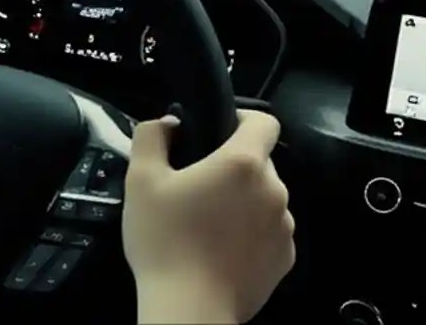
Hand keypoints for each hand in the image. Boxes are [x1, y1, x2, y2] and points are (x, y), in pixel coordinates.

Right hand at [122, 110, 294, 323]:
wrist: (189, 309)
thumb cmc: (164, 242)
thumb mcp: (140, 180)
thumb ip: (151, 137)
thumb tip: (168, 124)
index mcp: (243, 163)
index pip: (264, 121)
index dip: (242, 118)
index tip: (218, 130)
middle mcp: (274, 190)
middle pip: (260, 162)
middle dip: (233, 167)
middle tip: (196, 187)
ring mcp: (284, 226)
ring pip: (265, 198)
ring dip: (243, 201)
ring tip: (206, 223)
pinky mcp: (285, 258)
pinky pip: (269, 231)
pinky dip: (250, 233)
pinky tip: (220, 248)